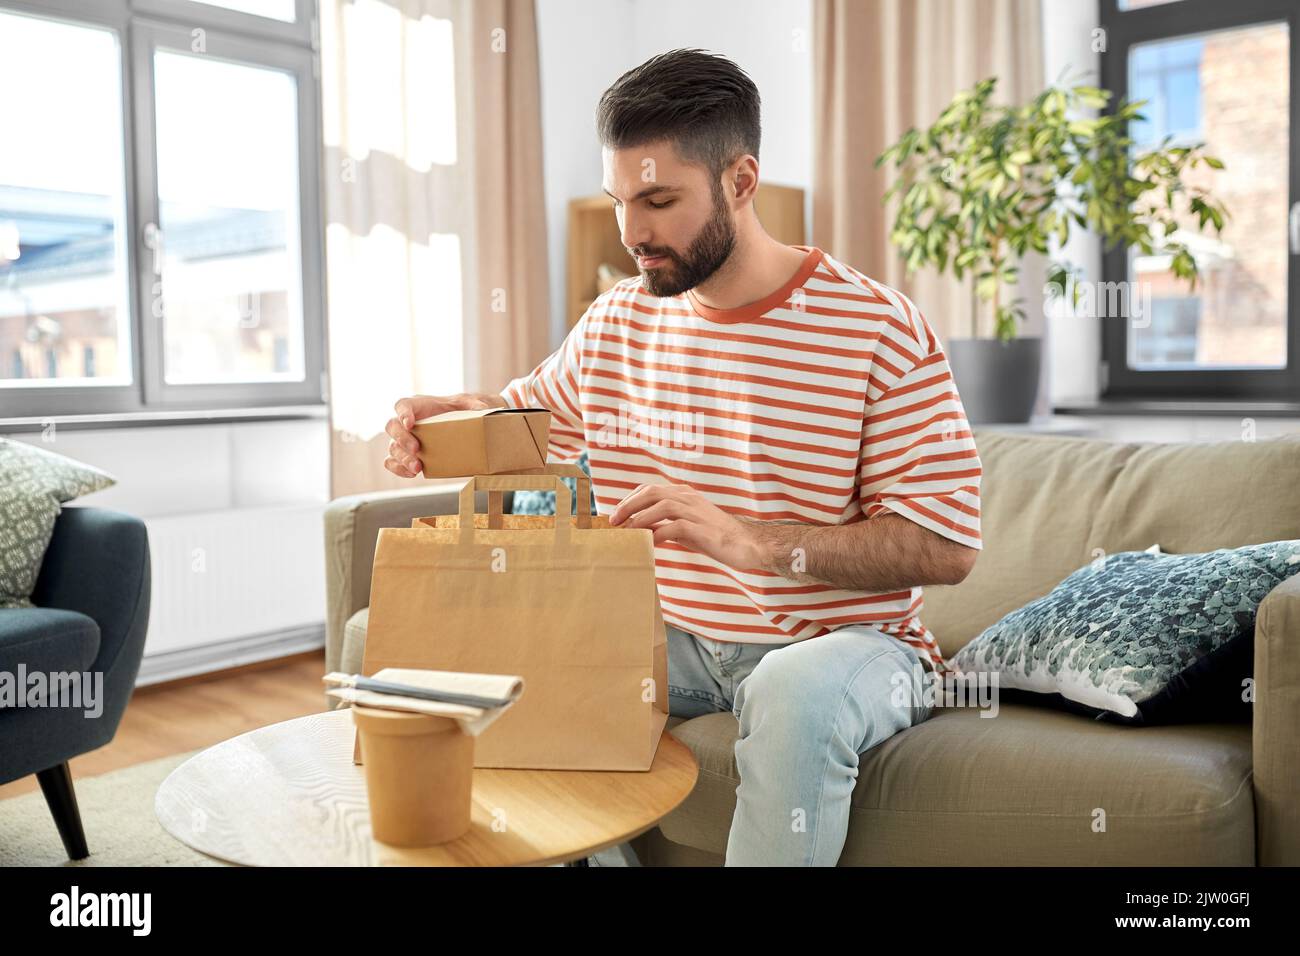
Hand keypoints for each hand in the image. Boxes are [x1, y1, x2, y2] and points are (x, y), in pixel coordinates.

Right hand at [383, 393, 492, 478]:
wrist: (459, 424)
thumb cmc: (458, 410)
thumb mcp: (468, 404)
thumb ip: (475, 405)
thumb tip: (483, 410)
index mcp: (418, 405)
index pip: (403, 405)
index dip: (403, 414)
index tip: (410, 423)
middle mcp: (406, 422)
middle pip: (392, 426)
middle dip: (402, 439)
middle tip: (417, 449)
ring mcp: (403, 439)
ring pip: (393, 447)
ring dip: (402, 458)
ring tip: (418, 467)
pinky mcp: (405, 454)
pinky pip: (392, 462)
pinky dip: (399, 468)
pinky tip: (412, 474)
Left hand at [609, 483, 768, 570]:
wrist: (746, 545)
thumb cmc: (714, 537)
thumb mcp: (685, 529)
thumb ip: (664, 525)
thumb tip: (640, 531)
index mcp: (683, 494)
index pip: (649, 489)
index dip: (629, 499)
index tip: (615, 514)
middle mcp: (688, 498)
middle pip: (651, 492)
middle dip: (629, 505)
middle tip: (613, 521)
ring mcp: (696, 511)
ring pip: (661, 505)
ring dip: (640, 518)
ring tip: (627, 532)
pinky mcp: (702, 527)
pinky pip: (675, 526)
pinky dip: (658, 533)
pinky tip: (650, 543)